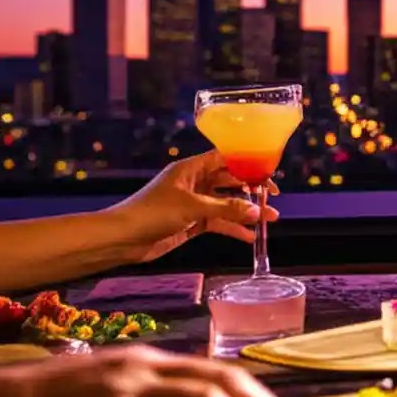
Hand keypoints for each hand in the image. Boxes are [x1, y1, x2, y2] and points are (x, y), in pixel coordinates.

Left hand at [107, 151, 280, 260]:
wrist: (124, 238)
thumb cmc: (154, 212)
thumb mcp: (193, 207)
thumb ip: (226, 208)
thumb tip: (256, 210)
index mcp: (191, 168)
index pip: (225, 158)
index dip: (248, 164)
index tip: (268, 173)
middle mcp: (195, 182)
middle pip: (229, 181)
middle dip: (251, 190)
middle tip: (273, 199)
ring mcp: (194, 203)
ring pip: (226, 204)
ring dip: (245, 212)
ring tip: (269, 220)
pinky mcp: (192, 223)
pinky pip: (218, 222)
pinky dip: (233, 228)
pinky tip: (248, 237)